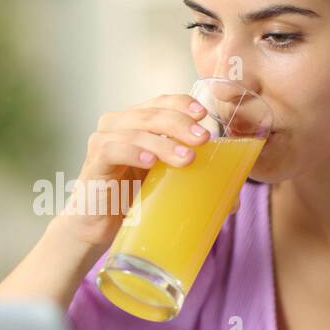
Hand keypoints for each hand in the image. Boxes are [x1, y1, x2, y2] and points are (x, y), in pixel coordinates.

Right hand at [55, 93, 212, 247]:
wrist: (98, 228)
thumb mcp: (165, 185)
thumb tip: (235, 200)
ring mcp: (103, 141)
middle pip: (152, 112)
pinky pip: (112, 149)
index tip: (204, 115)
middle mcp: (118, 125)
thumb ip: (193, 183)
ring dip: (163, 141)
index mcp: (138, 123)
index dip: (183, 103)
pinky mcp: (93, 162)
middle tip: (204, 139)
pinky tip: (150, 161)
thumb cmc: (132, 202)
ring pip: (135, 130)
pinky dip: (133, 151)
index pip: (162, 102)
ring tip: (186, 158)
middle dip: (180, 123)